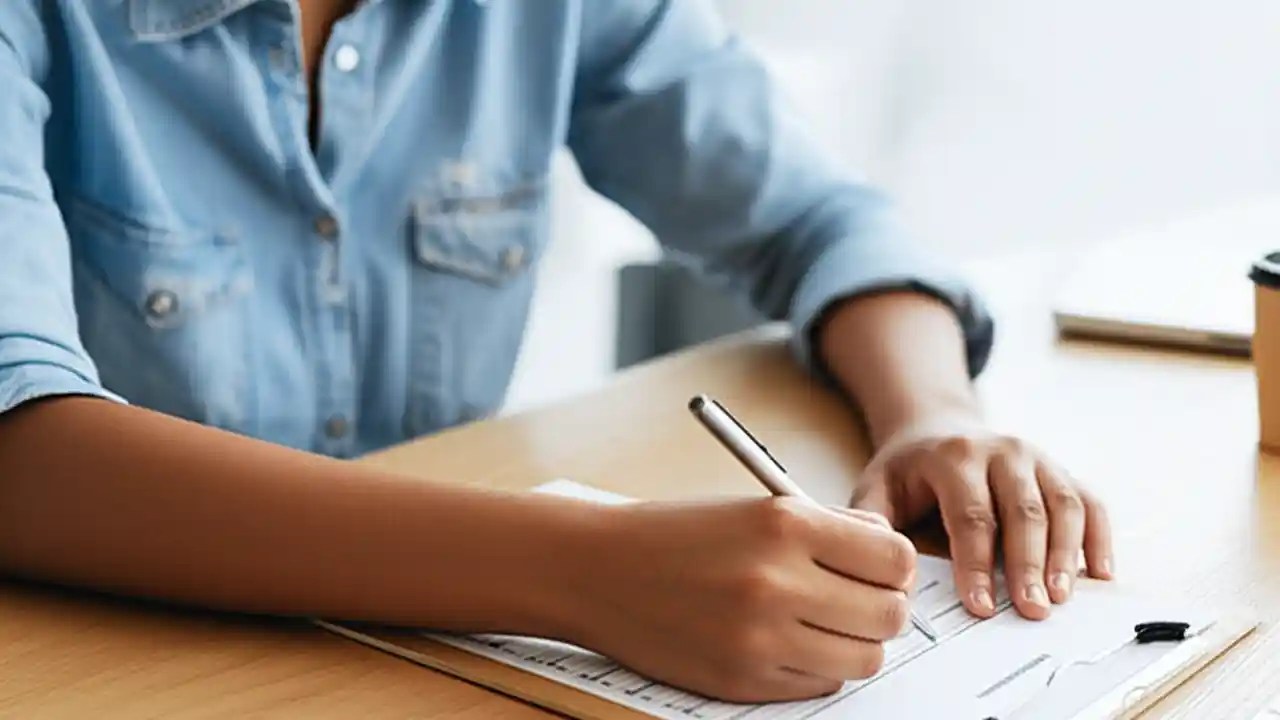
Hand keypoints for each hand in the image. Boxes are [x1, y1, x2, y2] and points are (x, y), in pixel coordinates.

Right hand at [565, 498, 916, 702]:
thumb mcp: (755, 507)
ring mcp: (760, 638)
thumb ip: (828, 529)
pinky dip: (814, 667)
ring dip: (853, 643)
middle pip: (889, 616)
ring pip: (863, 660)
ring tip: (821, 622)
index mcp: (784, 524)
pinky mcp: (743, 680)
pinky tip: (785, 642)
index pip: (894, 558)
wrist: (598, 569)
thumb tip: (890, 557)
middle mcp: (777, 581)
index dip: (894, 565)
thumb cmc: (678, 533)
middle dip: (882, 608)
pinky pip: (819, 685)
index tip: (877, 567)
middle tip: (856, 598)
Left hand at [852, 416, 1112, 620]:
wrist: (936, 429)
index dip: (976, 564)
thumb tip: (887, 564)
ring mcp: (1037, 458)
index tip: (981, 607)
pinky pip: (1090, 501)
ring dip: (1065, 555)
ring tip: (1062, 598)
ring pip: (1063, 505)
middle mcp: (1002, 451)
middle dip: (1028, 565)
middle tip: (1032, 610)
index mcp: (954, 457)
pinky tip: (1099, 573)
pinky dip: (1099, 537)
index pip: (970, 515)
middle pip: (1023, 511)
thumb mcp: (876, 488)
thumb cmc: (907, 471)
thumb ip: (875, 523)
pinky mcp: (1060, 471)